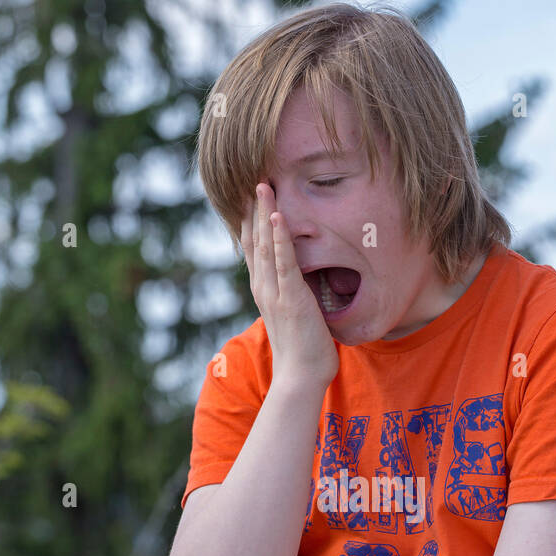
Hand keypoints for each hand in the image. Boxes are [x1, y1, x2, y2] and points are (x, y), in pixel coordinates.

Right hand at [240, 183, 340, 388]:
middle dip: (253, 207)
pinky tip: (276, 215)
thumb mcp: (296, 316)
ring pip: (264, 244)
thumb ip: (295, 296)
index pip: (253, 249)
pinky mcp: (290, 297)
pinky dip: (279, 237)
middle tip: (253, 177)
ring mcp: (274, 292)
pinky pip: (283, 261)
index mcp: (264, 291)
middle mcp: (263, 287)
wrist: (299, 378)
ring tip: (263, 183)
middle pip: (253, 239)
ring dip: (263, 211)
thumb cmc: (303, 352)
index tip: (251, 197)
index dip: (251, 221)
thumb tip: (305, 283)